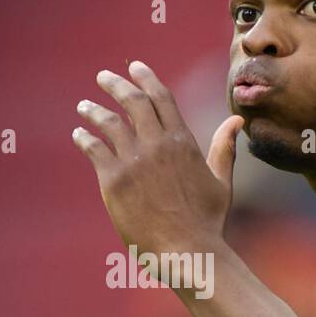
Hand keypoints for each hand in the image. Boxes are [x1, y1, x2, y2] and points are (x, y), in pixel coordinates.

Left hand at [72, 61, 243, 256]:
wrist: (187, 250)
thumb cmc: (207, 220)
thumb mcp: (222, 180)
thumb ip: (225, 147)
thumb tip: (237, 119)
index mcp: (183, 141)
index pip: (162, 97)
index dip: (146, 78)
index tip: (134, 66)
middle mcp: (158, 145)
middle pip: (133, 101)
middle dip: (115, 84)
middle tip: (103, 77)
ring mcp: (135, 161)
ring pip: (109, 122)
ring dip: (93, 110)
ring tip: (83, 107)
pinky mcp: (114, 180)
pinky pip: (94, 148)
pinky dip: (84, 138)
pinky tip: (78, 135)